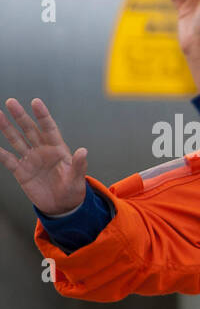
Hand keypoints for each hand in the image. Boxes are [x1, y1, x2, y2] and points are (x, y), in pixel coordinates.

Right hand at [0, 98, 86, 216]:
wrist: (62, 206)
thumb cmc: (73, 190)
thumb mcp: (77, 179)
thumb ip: (78, 165)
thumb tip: (83, 151)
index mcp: (57, 149)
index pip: (49, 128)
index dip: (42, 115)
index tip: (35, 102)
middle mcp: (42, 151)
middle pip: (29, 130)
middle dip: (20, 116)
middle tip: (11, 102)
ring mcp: (30, 160)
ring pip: (16, 140)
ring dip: (7, 128)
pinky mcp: (21, 171)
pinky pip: (8, 160)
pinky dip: (0, 153)